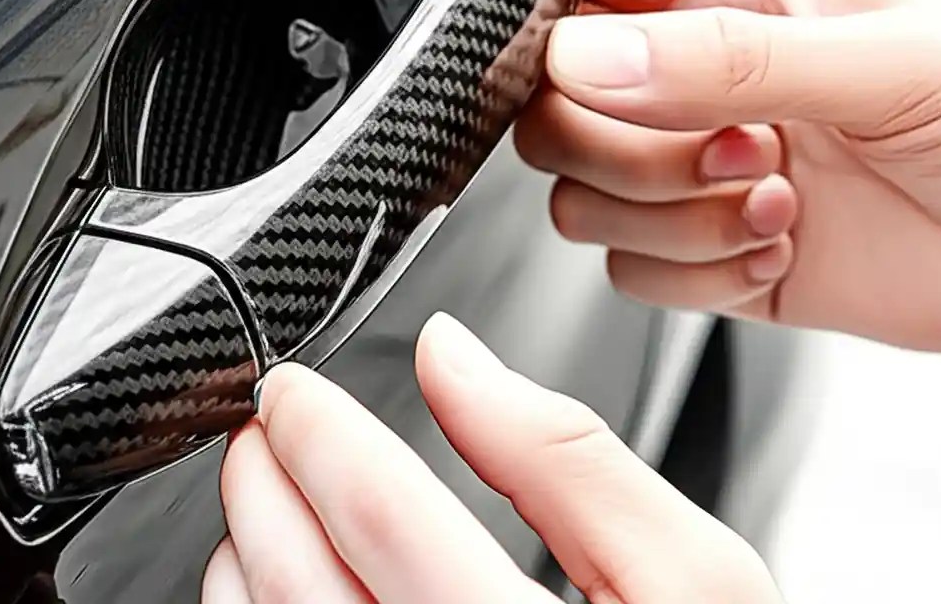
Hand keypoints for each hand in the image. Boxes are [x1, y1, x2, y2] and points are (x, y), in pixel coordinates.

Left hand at [203, 313, 780, 602]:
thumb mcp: (692, 572)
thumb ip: (567, 456)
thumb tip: (453, 358)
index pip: (384, 516)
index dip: (321, 432)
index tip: (294, 392)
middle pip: (301, 579)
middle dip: (264, 478)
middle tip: (268, 424)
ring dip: (248, 549)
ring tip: (269, 494)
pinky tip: (280, 582)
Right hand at [517, 0, 940, 350]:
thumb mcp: (886, 63)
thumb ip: (727, 58)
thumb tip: (585, 58)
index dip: (554, 17)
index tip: (588, 67)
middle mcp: (698, 83)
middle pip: (554, 110)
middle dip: (627, 152)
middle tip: (735, 149)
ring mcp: (696, 174)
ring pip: (581, 201)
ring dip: (672, 223)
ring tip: (773, 203)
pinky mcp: (707, 255)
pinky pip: (630, 276)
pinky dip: (699, 278)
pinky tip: (776, 250)